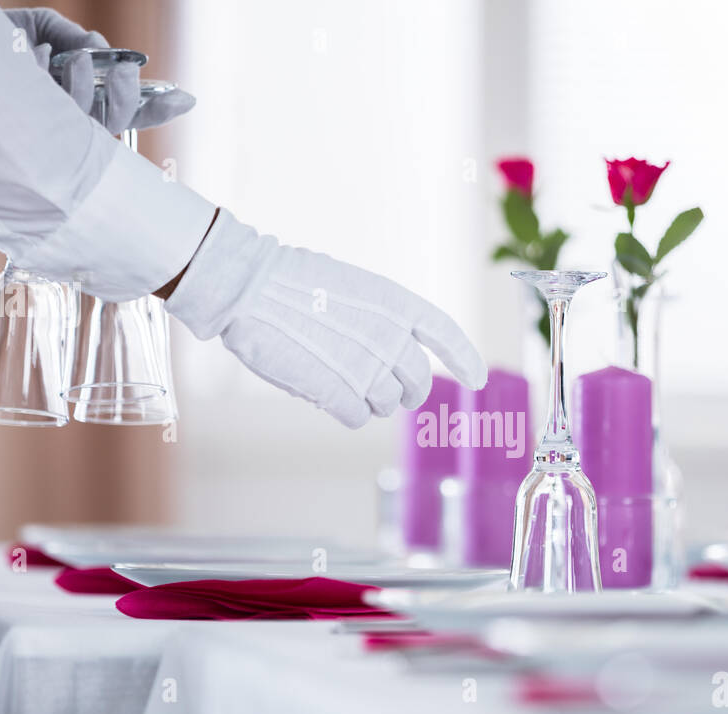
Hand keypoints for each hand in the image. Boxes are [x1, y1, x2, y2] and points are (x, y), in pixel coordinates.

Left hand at [5, 7, 194, 134]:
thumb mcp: (41, 28)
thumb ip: (76, 37)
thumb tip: (100, 48)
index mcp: (83, 102)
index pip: (131, 113)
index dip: (160, 108)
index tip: (186, 98)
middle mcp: (70, 123)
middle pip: (117, 122)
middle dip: (128, 95)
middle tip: (124, 69)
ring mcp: (47, 129)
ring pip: (88, 122)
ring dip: (88, 87)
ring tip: (72, 58)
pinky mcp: (22, 127)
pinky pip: (47, 108)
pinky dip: (46, 73)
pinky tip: (33, 53)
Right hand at [165, 210, 486, 427]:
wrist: (250, 287)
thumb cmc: (290, 282)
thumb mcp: (352, 288)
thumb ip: (379, 323)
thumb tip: (387, 361)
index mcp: (396, 303)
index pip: (445, 334)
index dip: (464, 358)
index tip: (477, 380)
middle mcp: (391, 337)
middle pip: (418, 382)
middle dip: (406, 391)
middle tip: (385, 390)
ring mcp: (367, 368)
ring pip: (387, 404)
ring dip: (369, 399)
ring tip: (340, 379)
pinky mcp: (340, 394)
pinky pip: (358, 417)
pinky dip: (345, 411)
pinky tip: (326, 394)